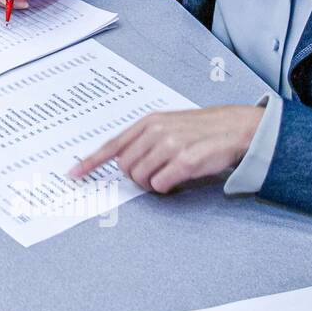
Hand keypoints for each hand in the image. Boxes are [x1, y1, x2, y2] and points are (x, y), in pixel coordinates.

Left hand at [68, 106, 264, 192]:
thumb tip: (122, 160)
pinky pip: (161, 184)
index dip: (91, 162)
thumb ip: (143, 139)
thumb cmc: (201, 129)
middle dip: (136, 176)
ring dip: (152, 184)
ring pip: (141, 178)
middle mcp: (156, 131)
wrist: (237, 128)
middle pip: (125, 168)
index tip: (74, 174)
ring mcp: (171, 145)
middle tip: (154, 174)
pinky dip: (165, 188)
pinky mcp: (186, 161)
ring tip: (168, 176)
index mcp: (148, 122)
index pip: (112, 144)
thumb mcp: (168, 125)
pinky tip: (176, 180)